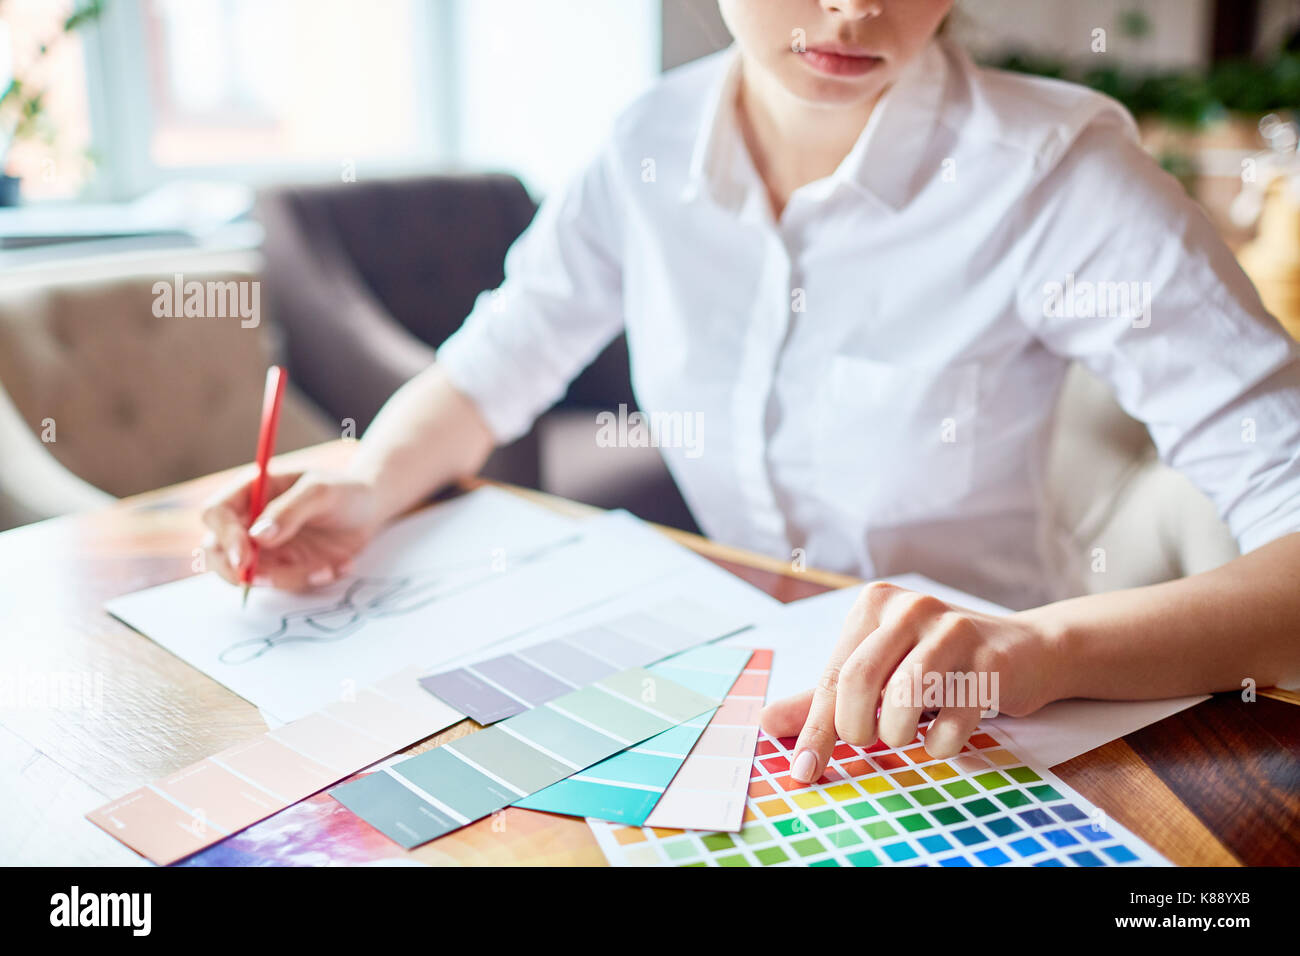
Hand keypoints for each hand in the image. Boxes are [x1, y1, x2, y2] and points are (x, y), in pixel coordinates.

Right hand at [200, 470, 382, 591]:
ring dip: (288, 578)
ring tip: (327, 567)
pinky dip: (306, 582)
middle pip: (215, 552)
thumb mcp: (321, 492)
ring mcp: (263, 548)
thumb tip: (257, 537)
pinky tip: (334, 567)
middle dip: (239, 571)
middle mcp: (248, 521)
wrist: (369, 510)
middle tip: (271, 579)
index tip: (246, 558)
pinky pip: (281, 585)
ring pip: (251, 576)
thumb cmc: (344, 490)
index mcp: (250, 491)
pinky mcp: (282, 568)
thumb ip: (289, 510)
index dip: (224, 537)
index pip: (216, 513)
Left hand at [760, 581, 1059, 783]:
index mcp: (874, 605)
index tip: (803, 771)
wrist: (1027, 652)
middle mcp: (910, 608)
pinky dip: (941, 742)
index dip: (815, 729)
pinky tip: (946, 731)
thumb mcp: (880, 673)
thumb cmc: (941, 664)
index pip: (832, 675)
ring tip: (906, 733)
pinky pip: (951, 720)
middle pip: (857, 682)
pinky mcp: (990, 661)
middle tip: (868, 741)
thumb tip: (767, 724)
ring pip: (902, 698)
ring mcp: (953, 630)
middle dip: (855, 729)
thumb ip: (824, 698)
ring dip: (898, 733)